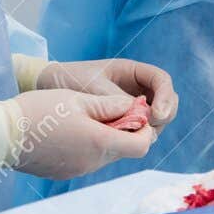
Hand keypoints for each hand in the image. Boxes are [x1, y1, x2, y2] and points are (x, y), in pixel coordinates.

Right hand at [7, 89, 155, 179]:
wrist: (0, 135)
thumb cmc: (37, 112)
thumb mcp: (76, 99)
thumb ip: (109, 104)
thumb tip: (133, 106)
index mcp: (99, 143)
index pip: (142, 146)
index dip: (144, 130)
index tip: (136, 114)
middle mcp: (92, 163)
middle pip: (124, 151)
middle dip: (125, 132)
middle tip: (112, 111)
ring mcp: (78, 171)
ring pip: (106, 156)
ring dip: (105, 140)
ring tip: (88, 119)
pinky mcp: (65, 173)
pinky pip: (87, 162)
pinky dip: (89, 148)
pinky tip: (72, 132)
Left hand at [36, 58, 177, 130]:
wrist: (47, 88)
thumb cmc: (69, 79)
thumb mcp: (93, 86)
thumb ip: (116, 100)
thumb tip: (140, 116)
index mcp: (133, 72)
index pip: (162, 81)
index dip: (166, 97)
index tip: (156, 115)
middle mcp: (137, 88)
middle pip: (166, 101)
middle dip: (163, 115)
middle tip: (148, 131)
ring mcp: (132, 105)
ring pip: (154, 119)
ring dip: (150, 129)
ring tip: (134, 138)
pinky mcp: (123, 121)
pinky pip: (138, 129)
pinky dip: (136, 136)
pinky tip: (123, 141)